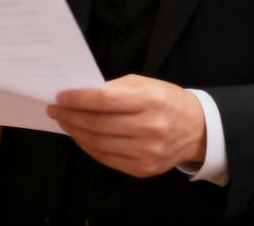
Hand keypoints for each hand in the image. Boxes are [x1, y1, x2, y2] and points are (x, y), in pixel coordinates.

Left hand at [48, 74, 205, 177]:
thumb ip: (114, 88)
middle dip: (71, 116)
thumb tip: (80, 93)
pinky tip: (81, 136)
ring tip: (65, 122)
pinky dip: (89, 147)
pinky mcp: (143, 169)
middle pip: (98, 124)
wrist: (198, 129)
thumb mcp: (145, 84)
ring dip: (76, 132)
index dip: (78, 99)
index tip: (60, 96)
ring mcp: (147, 152)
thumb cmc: (167, 101)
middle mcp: (150, 128)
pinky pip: (107, 159)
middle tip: (55, 110)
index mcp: (150, 101)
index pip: (104, 100)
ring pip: (99, 143)